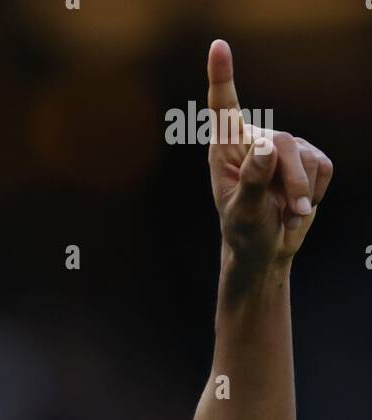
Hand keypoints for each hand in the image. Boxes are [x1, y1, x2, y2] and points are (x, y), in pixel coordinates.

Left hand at [206, 38, 332, 268]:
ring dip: (303, 193)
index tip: (218, 47)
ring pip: (307, 157)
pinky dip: (315, 192)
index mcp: (227, 151)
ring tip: (288, 213)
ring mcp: (284, 148)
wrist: (266, 249)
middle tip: (291, 213)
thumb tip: (267, 147)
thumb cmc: (244, 230)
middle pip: (284, 144)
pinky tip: (299, 206)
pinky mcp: (308, 159)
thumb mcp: (242, 212)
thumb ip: (252, 181)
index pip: (224, 109)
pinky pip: (323, 167)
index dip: (222, 77)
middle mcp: (256, 141)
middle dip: (292, 182)